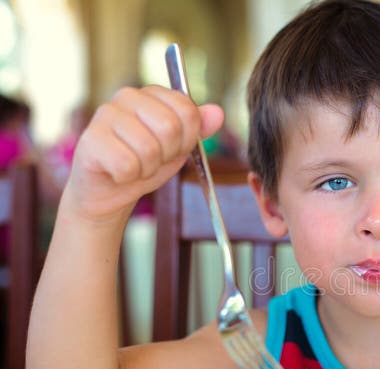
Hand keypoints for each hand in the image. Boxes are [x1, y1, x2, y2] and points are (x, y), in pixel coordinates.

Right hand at [63, 85, 223, 222]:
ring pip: (149, 149)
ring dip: (147, 168)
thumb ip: (198, 129)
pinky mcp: (90, 139)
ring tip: (134, 165)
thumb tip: (218, 112)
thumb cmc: (145, 164)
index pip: (188, 111)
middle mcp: (127, 96)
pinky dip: (128, 177)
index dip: (187, 139)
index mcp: (152, 94)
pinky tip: (117, 172)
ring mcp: (105, 114)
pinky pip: (127, 165)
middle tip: (152, 159)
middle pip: (170, 128)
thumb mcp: (179, 146)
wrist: (109, 190)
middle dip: (167, 154)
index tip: (173, 148)